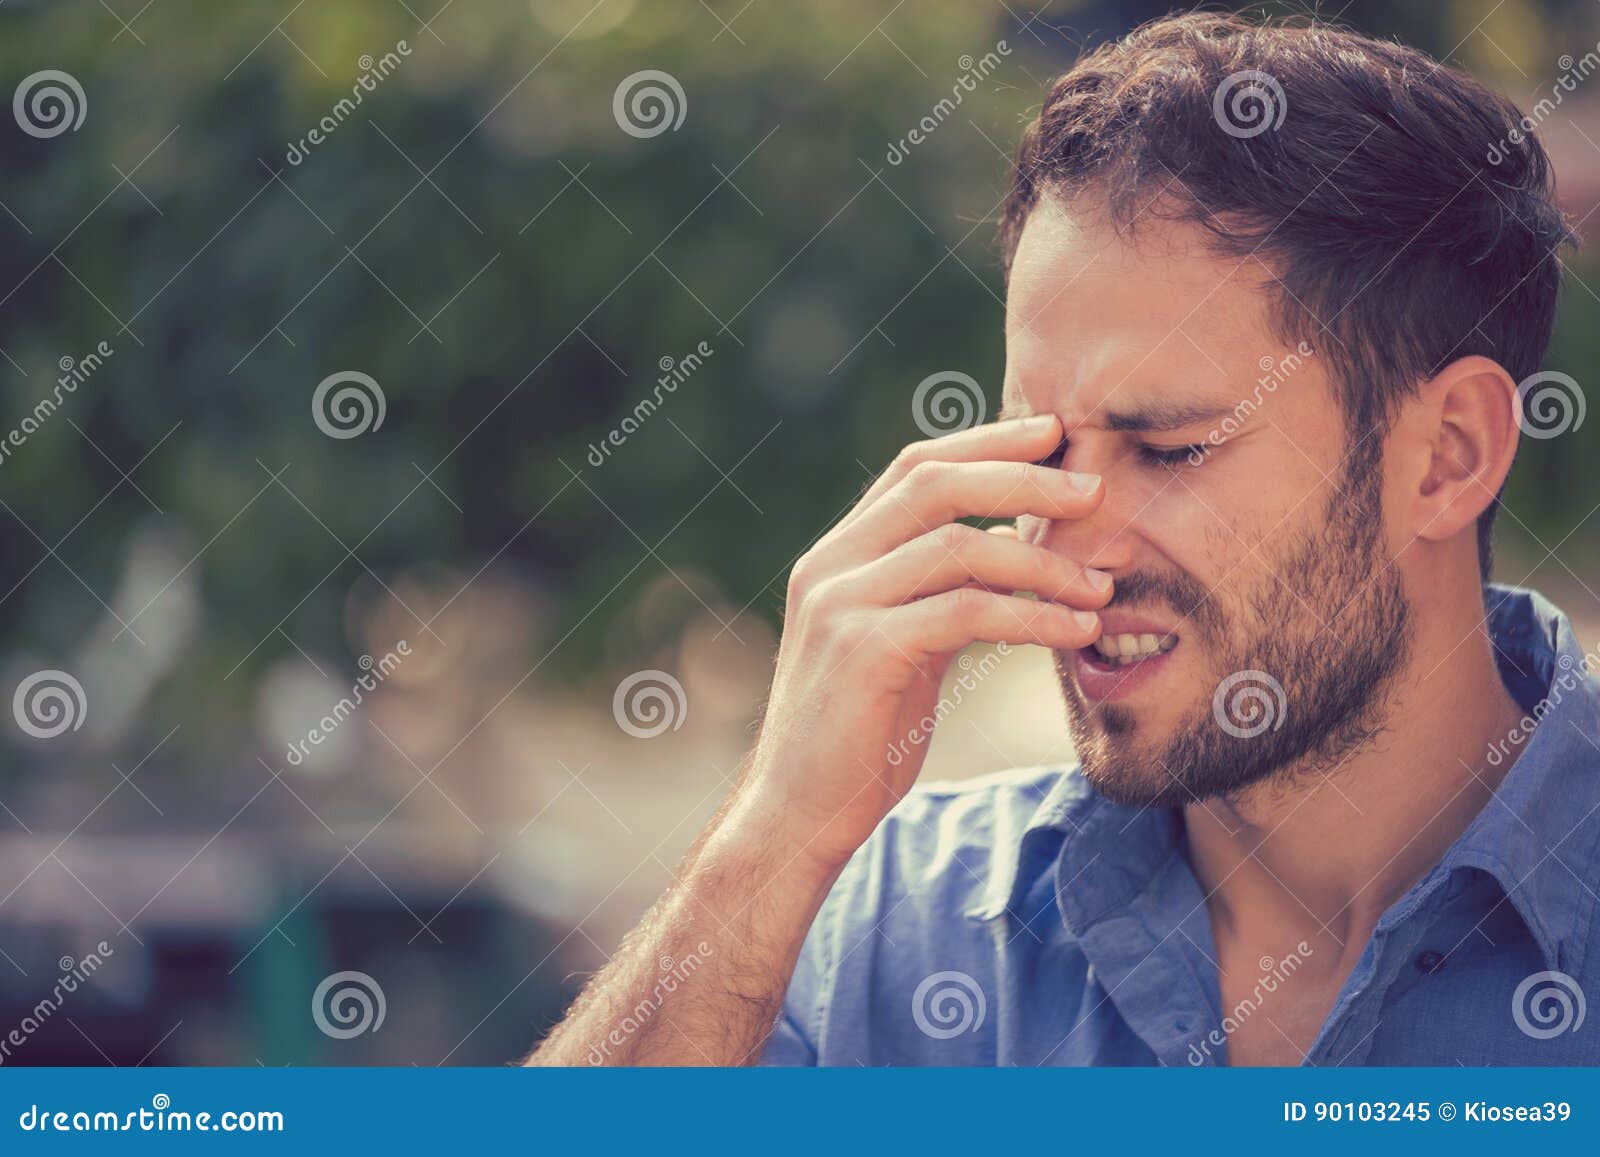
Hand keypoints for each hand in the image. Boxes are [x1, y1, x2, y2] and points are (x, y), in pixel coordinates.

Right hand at [731, 414, 1109, 872]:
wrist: (797, 813)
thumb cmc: (856, 737)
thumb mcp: (900, 648)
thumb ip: (937, 595)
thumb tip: (1011, 552)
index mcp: (836, 556)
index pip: (915, 469)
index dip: (987, 443)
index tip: (1054, 435)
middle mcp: (830, 565)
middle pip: (936, 484)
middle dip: (1023, 478)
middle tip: (1096, 489)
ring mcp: (840, 605)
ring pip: (958, 546)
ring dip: (1043, 561)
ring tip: (1101, 585)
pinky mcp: (863, 651)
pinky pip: (964, 612)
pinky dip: (1031, 615)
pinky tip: (1075, 630)